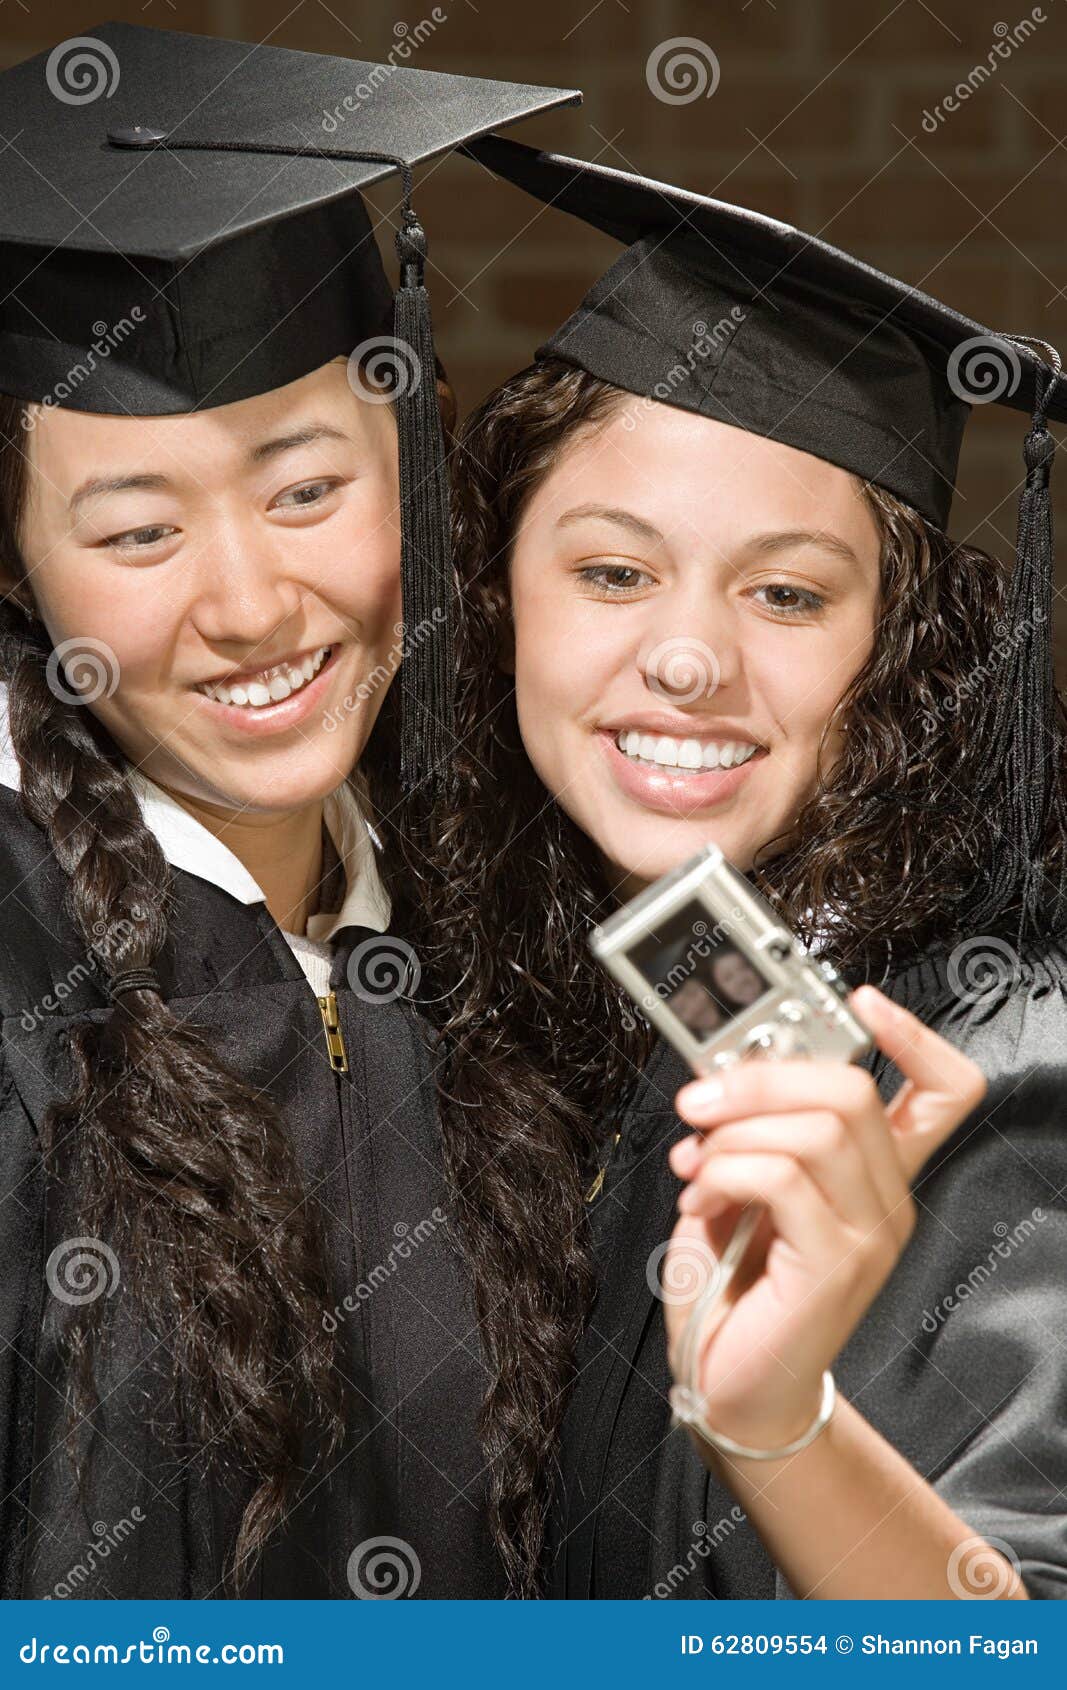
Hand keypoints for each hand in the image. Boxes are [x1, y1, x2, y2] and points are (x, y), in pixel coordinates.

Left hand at [660, 985, 985, 1455]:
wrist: (730, 1388)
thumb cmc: (732, 1289)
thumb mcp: (742, 1190)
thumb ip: (751, 1133)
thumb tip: (725, 1072)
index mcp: (872, 1173)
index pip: (943, 1090)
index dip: (914, 1036)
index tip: (861, 1001)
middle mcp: (885, 1200)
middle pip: (854, 1090)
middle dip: (763, 1076)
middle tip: (701, 1099)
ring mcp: (869, 1234)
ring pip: (818, 1127)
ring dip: (734, 1131)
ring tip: (694, 1165)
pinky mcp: (835, 1264)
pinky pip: (781, 1178)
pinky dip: (724, 1173)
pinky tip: (698, 1200)